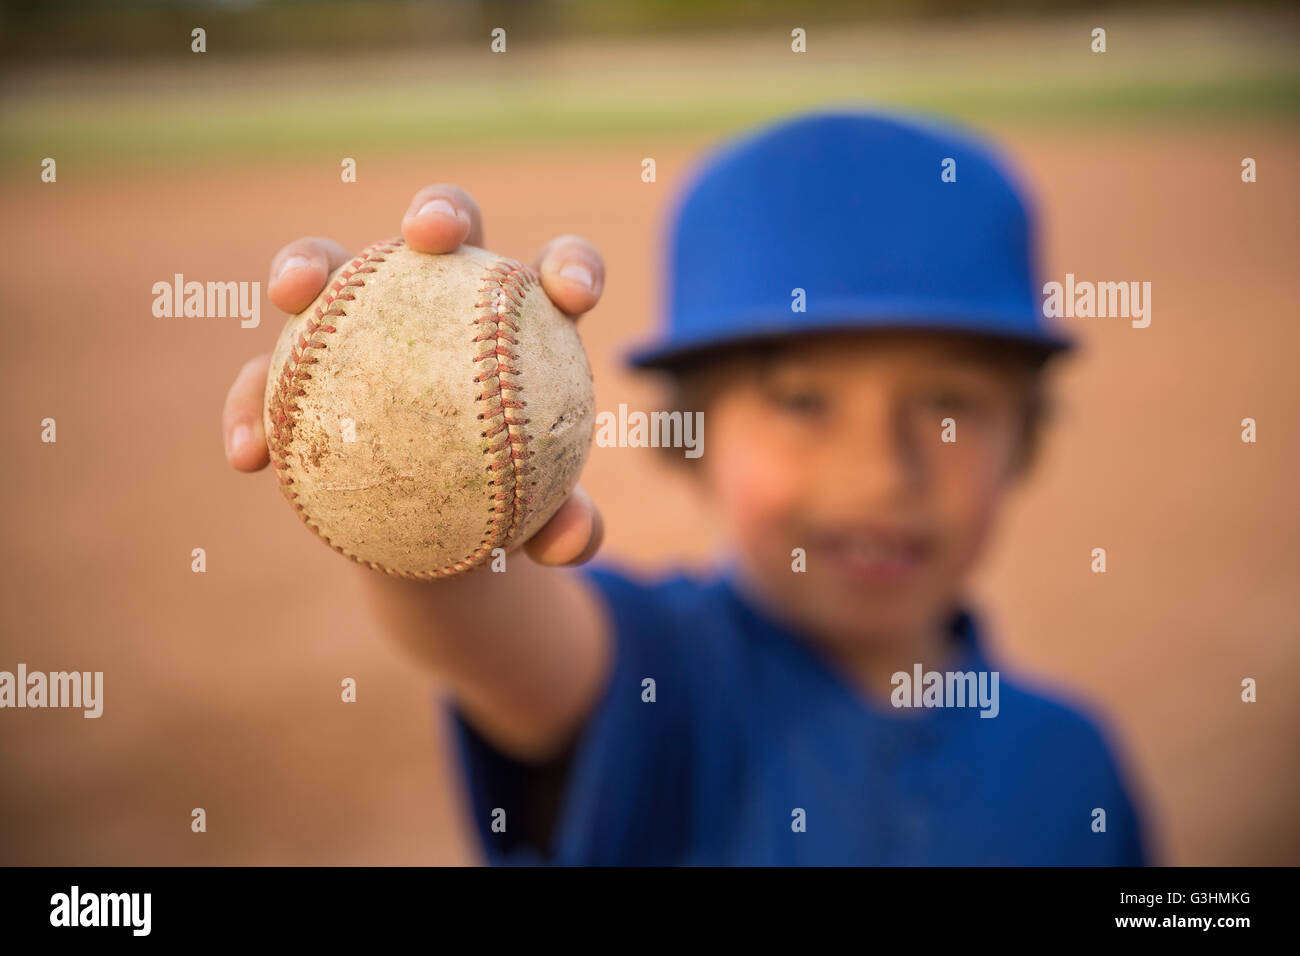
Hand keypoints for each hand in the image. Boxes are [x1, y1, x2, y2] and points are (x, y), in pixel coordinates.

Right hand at [221, 184, 604, 565]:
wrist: (437, 534)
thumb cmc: (507, 508)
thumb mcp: (542, 524)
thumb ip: (567, 527)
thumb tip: (570, 541)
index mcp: (523, 320)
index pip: (559, 272)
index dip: (571, 266)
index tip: (573, 294)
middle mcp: (445, 295)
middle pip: (444, 229)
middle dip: (440, 211)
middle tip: (427, 236)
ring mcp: (364, 318)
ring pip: (332, 267)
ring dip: (304, 261)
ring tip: (291, 295)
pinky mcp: (300, 364)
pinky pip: (264, 375)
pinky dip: (251, 405)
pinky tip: (249, 455)